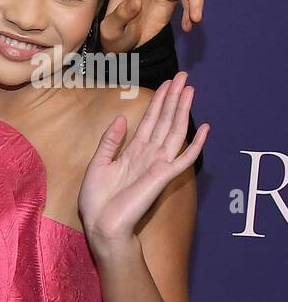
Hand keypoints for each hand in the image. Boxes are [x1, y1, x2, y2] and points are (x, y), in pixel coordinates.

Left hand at [78, 74, 207, 248]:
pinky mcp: (163, 177)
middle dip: (173, 98)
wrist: (101, 224)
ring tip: (190, 90)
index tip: (166, 83)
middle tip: (183, 76)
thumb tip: (122, 118)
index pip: (150, 121)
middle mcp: (149, 155)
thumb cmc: (97, 200)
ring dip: (183, 111)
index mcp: (133, 152)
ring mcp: (158, 165)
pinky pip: (184, 159)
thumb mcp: (98, 164)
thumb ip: (110, 142)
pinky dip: (196, 144)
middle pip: (165, 121)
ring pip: (175, 132)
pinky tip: (205, 128)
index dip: (158, 102)